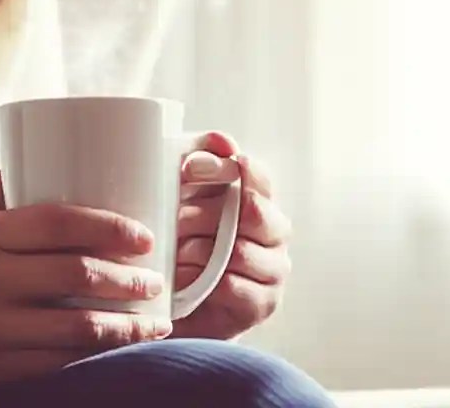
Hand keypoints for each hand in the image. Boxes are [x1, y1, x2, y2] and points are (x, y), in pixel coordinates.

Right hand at [0, 172, 172, 387]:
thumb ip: (0, 189)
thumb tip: (50, 145)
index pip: (59, 223)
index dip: (109, 228)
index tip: (144, 236)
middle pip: (75, 274)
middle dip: (128, 279)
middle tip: (156, 280)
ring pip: (74, 326)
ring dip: (123, 325)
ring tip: (153, 321)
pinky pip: (55, 360)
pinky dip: (93, 354)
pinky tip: (117, 347)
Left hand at [170, 132, 292, 339]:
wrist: (173, 310)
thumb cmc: (182, 246)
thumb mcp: (185, 200)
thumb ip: (203, 163)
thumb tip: (221, 139)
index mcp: (261, 200)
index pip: (260, 176)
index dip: (228, 168)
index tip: (189, 168)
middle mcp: (276, 232)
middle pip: (251, 210)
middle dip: (203, 216)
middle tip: (175, 223)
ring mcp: (274, 269)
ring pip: (240, 249)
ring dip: (198, 251)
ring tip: (175, 256)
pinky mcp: (262, 303)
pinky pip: (233, 284)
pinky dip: (204, 282)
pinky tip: (184, 281)